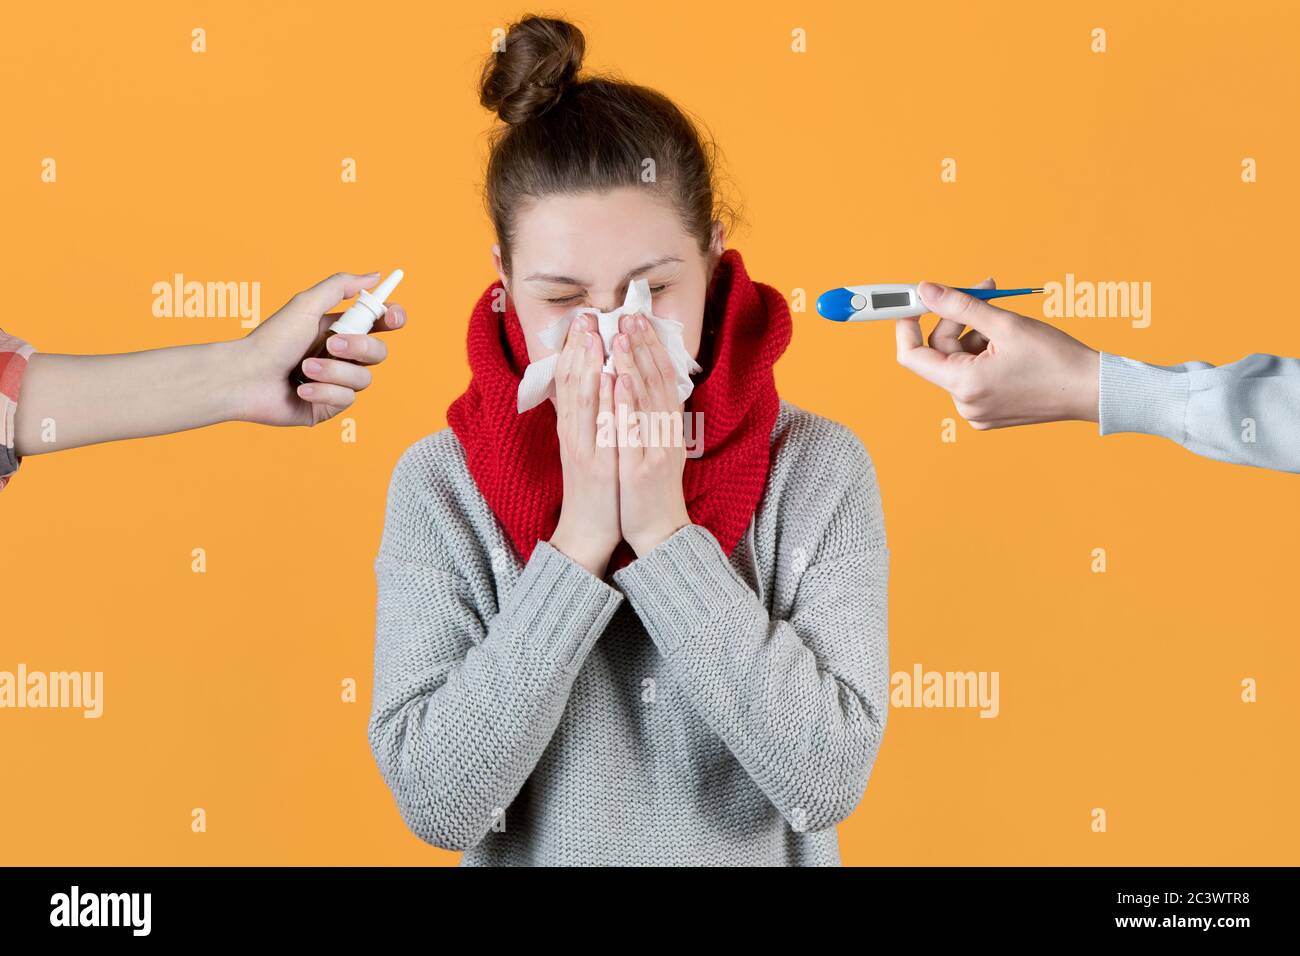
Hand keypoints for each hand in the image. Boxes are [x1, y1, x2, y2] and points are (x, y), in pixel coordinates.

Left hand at [233, 272, 407, 426]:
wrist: (246, 377)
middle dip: (358, 348)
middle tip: (331, 344)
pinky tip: (300, 388)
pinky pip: (346, 400)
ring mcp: (337, 384)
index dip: (392, 318)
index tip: (392, 316)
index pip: (379, 324)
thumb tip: (376, 276)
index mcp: (339, 330)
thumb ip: (340, 287)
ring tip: (304, 368)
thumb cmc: (271, 340)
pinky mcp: (329, 407)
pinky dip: (322, 391)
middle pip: (378, 353)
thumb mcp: (306, 304)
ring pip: (363, 379)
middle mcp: (342, 357)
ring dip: (332, 371)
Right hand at [548, 315, 621, 576]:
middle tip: (587, 316)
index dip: (572, 349)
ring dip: (590, 364)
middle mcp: (573, 435)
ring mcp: (584, 449)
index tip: (581, 320)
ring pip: (583, 399)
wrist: (587, 533)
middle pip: (571, 383)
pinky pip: (602, 427)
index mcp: (570, 429)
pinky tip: (610, 377)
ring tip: (596, 334)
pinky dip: (605, 399)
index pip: (566, 381)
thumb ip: (585, 419)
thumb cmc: (593, 490)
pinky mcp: (598, 465)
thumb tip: (592, 387)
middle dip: (580, 347)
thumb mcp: (584, 449)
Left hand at [611, 312, 691, 555]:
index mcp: (669, 428)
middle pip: (657, 384)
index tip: (638, 320)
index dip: (653, 348)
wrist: (657, 533)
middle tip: (630, 315)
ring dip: (635, 366)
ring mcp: (655, 452)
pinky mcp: (640, 470)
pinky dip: (626, 405)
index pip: (663, 380)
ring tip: (624, 337)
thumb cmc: (649, 488)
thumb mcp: (655, 447)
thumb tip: (640, 381)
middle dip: (643, 347)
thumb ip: (651, 417)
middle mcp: (666, 435)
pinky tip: (618, 381)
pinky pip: (632, 433)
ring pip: (646, 402)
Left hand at [895, 279, 1099, 428]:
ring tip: (1009, 329)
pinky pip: (973, 376)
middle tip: (985, 291)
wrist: (1091, 389)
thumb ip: (960, 305)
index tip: (913, 303)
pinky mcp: (989, 412)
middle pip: (940, 353)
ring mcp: (977, 411)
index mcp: (964, 385)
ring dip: (976, 336)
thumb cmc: (1055, 358)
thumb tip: (925, 290)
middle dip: (958, 320)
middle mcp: (965, 404)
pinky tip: (1011, 348)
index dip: (908, 326)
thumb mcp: (1004, 323)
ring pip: (958, 361)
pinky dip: (984, 355)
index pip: (912, 355)